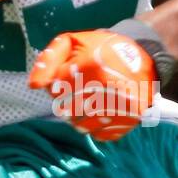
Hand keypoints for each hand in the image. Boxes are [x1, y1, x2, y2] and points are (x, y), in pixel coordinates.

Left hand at [29, 28, 157, 141]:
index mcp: (92, 66)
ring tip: (86, 104)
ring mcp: (121, 107)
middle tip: (75, 94)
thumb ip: (49, 60)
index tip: (64, 81)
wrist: (143, 56)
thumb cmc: (101, 48)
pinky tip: (101, 113)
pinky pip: (101, 135)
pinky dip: (97, 128)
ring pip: (82, 126)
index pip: (55, 90)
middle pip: (67, 111)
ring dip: (78, 118)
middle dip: (65, 104)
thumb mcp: (72, 42)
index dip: (55, 87)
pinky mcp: (131, 120)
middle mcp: (108, 88)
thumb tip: (33, 86)